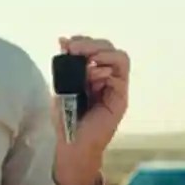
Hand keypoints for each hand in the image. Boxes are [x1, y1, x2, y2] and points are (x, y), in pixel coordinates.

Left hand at [52, 35, 129, 184]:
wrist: (72, 144)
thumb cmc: (65, 119)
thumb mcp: (62, 86)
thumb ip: (65, 65)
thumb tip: (63, 40)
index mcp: (91, 74)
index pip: (93, 48)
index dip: (82, 41)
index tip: (66, 43)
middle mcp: (105, 78)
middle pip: (107, 48)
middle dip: (91, 43)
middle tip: (74, 48)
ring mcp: (115, 86)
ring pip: (118, 56)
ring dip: (100, 50)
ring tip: (85, 56)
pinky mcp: (121, 96)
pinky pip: (122, 70)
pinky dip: (109, 62)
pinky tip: (94, 67)